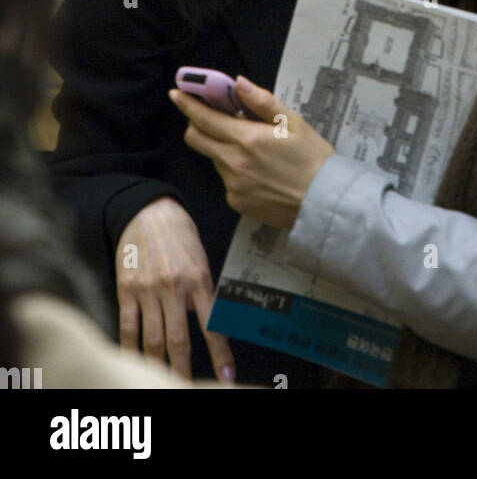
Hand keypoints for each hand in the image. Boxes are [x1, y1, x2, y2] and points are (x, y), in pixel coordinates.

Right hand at [116, 196, 235, 383]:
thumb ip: (202, 291)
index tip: (227, 378)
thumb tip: (207, 325)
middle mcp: (174, 286)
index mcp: (199, 278)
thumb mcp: (200, 257)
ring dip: (158, 367)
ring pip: (153, 340)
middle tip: (187, 389)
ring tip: (162, 383)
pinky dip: (131, 350)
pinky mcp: (127, 289)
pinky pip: (128, 327)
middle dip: (184, 371)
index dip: (221, 355)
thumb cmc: (180, 233)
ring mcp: (148, 289)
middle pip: (179, 341)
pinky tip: (134, 364)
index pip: (213, 325)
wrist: (147, 209)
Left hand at [170, 77, 335, 231]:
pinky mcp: (237, 203)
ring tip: (252, 148)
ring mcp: (233, 186)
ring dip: (222, 147)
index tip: (176, 93)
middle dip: (197, 124)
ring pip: (214, 158)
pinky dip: (235, 169)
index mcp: (247, 139)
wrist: (324, 202)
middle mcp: (234, 163)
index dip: (188, 104)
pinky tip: (259, 171)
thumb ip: (262, 102)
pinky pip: (226, 179)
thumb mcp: (294, 123)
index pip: (205, 118)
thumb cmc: (313, 158)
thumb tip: (239, 83)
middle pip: (196, 139)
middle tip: (213, 117)